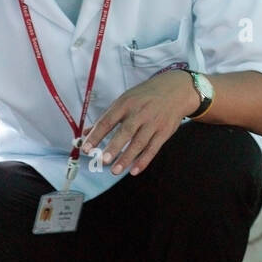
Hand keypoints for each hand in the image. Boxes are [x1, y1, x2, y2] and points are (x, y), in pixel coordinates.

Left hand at [81, 69, 195, 176]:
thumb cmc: (144, 97)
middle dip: (114, 147)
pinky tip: (134, 171)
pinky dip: (143, 160)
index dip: (96, 135)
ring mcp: (153, 123)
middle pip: (125, 132)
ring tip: (114, 171)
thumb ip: (106, 118)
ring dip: (126, 158)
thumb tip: (85, 133)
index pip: (108, 121)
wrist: (176, 90)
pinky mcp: (164, 132)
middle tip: (102, 161)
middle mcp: (139, 113)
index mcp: (125, 104)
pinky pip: (153, 149)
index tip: (86, 148)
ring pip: (139, 143)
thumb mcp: (125, 101)